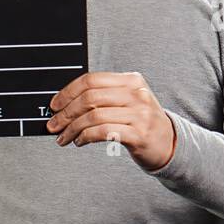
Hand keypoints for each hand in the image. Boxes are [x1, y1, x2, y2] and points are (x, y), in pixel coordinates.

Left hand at [46, 71, 176, 170]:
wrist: (169, 143)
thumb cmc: (142, 121)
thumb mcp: (128, 100)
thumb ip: (103, 96)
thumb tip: (65, 103)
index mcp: (131, 80)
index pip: (91, 80)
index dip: (68, 92)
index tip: (55, 105)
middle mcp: (136, 94)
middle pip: (90, 98)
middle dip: (66, 113)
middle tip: (54, 124)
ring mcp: (139, 114)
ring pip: (93, 116)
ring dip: (72, 128)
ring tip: (64, 137)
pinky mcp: (139, 134)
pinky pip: (103, 132)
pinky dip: (85, 137)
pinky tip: (80, 141)